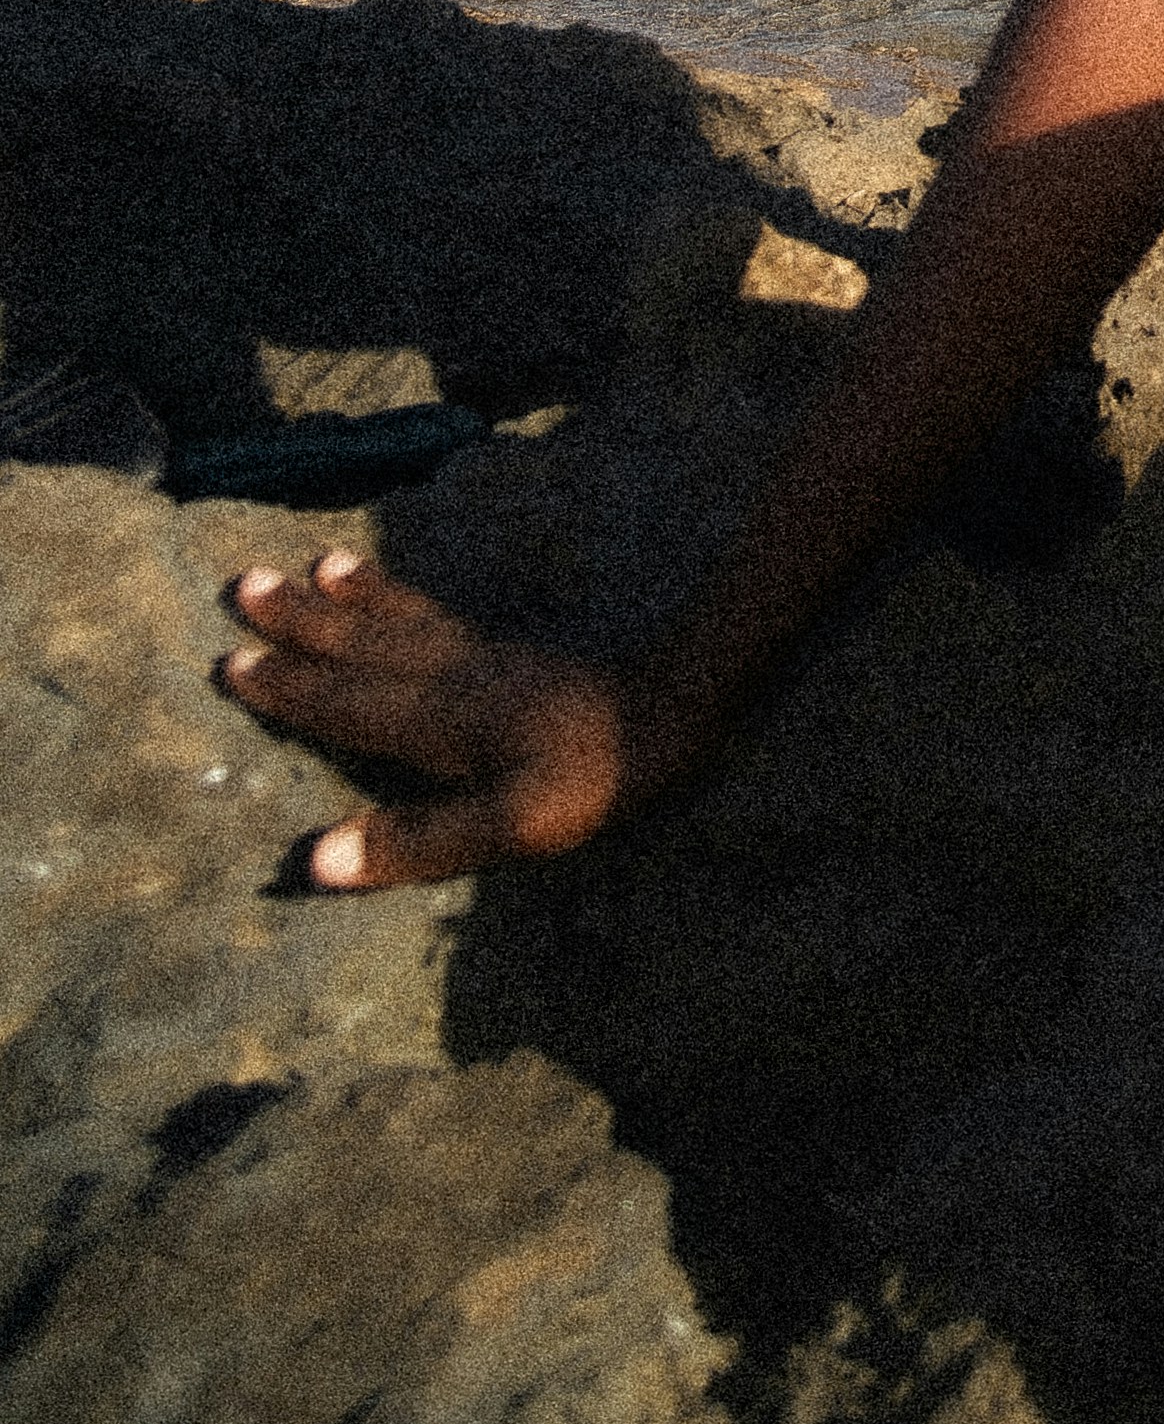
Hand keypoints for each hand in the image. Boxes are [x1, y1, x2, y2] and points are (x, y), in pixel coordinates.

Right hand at [219, 548, 639, 891]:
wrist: (675, 709)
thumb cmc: (593, 779)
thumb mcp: (509, 828)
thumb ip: (415, 842)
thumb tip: (315, 859)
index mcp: (438, 721)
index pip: (346, 704)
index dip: (288, 689)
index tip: (229, 662)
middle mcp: (450, 677)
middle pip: (363, 645)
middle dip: (301, 622)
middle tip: (243, 583)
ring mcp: (484, 657)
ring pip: (398, 621)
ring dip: (349, 599)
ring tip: (313, 564)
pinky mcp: (513, 652)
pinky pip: (436, 615)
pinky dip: (401, 598)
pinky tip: (394, 592)